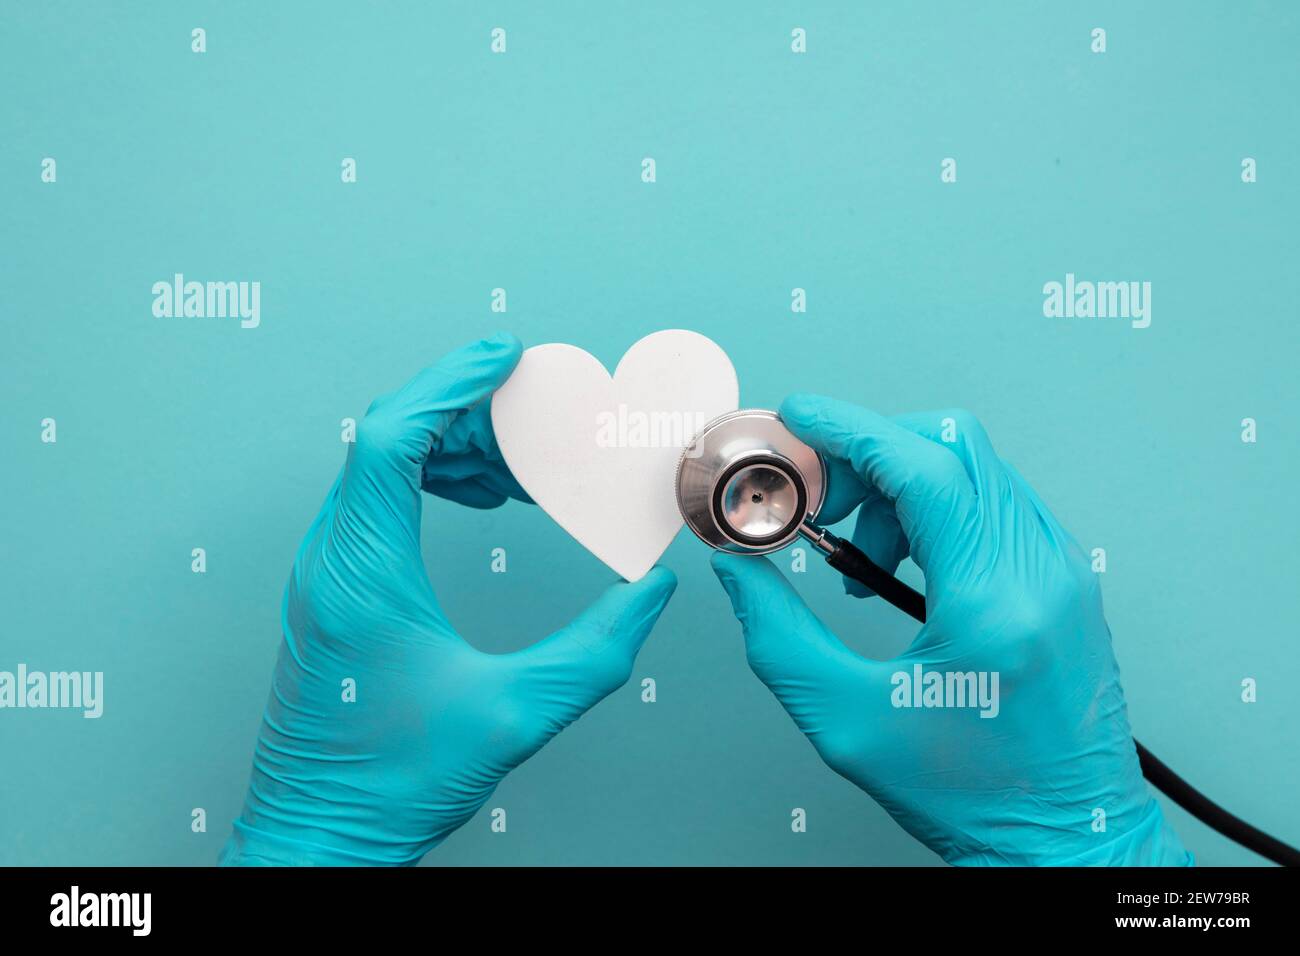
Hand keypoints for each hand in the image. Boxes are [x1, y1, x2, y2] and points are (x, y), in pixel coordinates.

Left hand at [220, 333, 676, 865]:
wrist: (319, 838)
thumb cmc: (393, 784)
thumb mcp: (514, 716)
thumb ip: (596, 651)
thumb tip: (651, 591)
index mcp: (363, 573)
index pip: (392, 437)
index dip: (450, 382)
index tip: (505, 358)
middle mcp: (332, 559)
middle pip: (389, 438)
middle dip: (466, 412)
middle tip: (535, 419)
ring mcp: (326, 573)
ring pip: (381, 466)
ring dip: (449, 446)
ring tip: (518, 465)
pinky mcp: (333, 590)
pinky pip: (377, 501)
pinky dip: (430, 480)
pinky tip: (480, 499)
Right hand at [712, 394, 1189, 865]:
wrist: (1063, 839)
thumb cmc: (972, 797)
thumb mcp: (846, 722)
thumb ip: (777, 634)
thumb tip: (738, 566)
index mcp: (994, 602)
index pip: (922, 466)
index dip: (850, 429)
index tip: (798, 418)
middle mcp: (1041, 570)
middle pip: (950, 446)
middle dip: (867, 453)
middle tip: (816, 501)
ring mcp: (1062, 569)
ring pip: (973, 467)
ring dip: (899, 483)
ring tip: (857, 554)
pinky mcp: (1064, 577)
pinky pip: (992, 501)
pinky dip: (934, 506)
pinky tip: (900, 562)